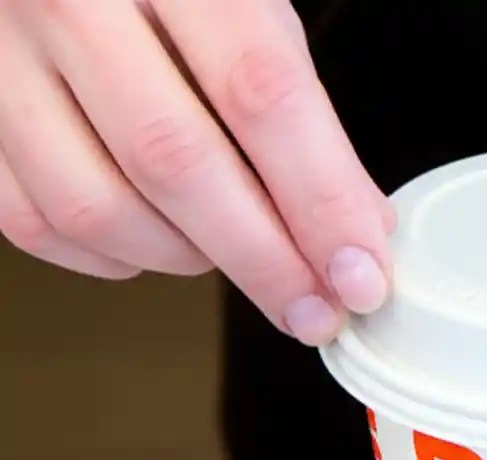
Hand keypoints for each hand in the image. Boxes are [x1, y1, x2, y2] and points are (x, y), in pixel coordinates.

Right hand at [0, 0, 393, 345]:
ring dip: (188, 258)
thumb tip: (358, 228)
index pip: (261, 96)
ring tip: (236, 252)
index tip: (360, 275)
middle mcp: (73, 4)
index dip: (320, 200)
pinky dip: (114, 257)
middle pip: (177, 163)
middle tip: (316, 310)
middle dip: (264, 261)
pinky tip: (159, 241)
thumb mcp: (248, 9)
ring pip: (99, 207)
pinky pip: (37, 223)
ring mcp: (2, 60)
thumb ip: (300, 110)